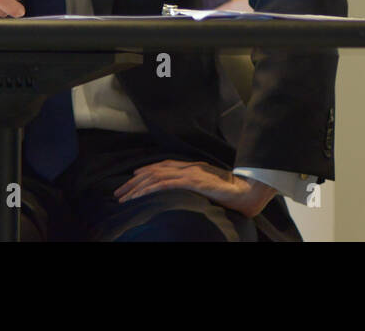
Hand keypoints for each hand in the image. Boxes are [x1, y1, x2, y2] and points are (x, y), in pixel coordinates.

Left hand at [113, 160, 277, 216]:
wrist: (245, 191)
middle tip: (119, 193)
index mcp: (193, 167)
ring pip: (155, 177)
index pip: (164, 165)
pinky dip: (148, 189)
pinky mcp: (191, 181)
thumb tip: (186, 191)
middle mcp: (189, 167)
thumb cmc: (232, 191)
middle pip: (155, 170)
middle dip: (134, 182)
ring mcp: (190, 173)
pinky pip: (164, 184)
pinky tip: (138, 196)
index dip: (146, 170)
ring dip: (136, 188)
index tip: (132, 178)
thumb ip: (197, 184)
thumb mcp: (210, 186)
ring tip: (123, 198)